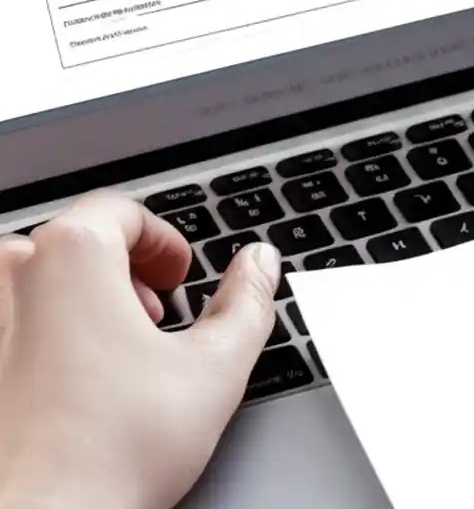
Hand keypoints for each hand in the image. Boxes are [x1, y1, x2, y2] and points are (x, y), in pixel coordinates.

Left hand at [0, 191, 281, 508]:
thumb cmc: (113, 451)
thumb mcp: (216, 365)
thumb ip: (249, 299)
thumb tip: (260, 264)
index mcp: (70, 255)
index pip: (122, 210)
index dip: (166, 241)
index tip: (184, 276)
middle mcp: (13, 278)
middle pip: (77, 241)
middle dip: (127, 270)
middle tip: (162, 313)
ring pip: (41, 282)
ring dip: (89, 299)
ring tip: (127, 349)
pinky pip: (16, 324)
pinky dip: (54, 333)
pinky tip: (87, 384)